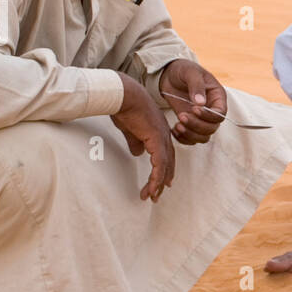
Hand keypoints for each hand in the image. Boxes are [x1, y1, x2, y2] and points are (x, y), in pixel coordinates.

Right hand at [112, 73, 174, 200]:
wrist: (123, 94)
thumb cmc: (124, 106)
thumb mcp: (130, 128)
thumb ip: (135, 141)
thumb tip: (137, 153)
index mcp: (159, 130)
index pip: (165, 153)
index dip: (165, 168)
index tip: (163, 181)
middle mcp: (164, 134)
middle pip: (168, 162)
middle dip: (163, 179)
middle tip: (158, 194)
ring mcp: (162, 136)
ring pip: (164, 166)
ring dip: (158, 183)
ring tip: (152, 196)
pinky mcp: (156, 139)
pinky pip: (159, 164)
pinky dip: (156, 178)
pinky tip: (151, 188)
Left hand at [161, 58, 227, 144]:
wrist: (169, 75)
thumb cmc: (183, 70)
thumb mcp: (190, 72)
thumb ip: (196, 85)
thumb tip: (201, 103)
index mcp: (217, 97)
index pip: (220, 114)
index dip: (209, 115)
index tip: (194, 109)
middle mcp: (212, 110)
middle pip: (212, 127)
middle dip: (197, 125)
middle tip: (182, 116)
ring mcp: (201, 119)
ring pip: (203, 136)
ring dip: (191, 134)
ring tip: (178, 125)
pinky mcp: (191, 124)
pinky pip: (192, 139)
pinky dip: (184, 138)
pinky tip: (174, 130)